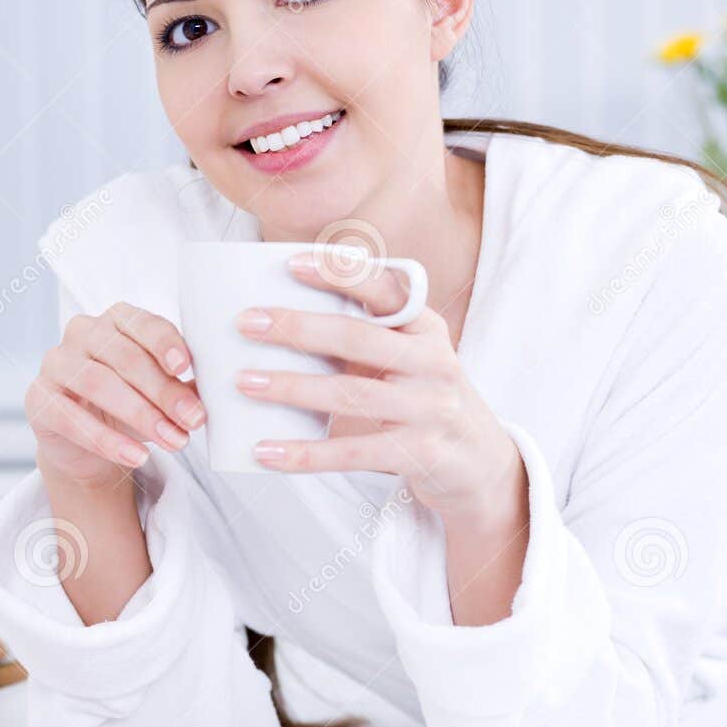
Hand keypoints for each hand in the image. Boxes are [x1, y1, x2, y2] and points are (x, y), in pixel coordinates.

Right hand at [25, 302, 205, 487]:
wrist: (86, 443)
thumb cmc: (128, 405)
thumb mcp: (159, 394)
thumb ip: (182, 387)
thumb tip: (213, 392)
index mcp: (116, 320)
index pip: (141, 322)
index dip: (164, 342)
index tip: (186, 366)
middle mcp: (81, 333)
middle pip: (124, 356)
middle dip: (162, 391)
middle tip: (193, 419)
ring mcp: (55, 363)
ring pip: (98, 382)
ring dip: (140, 415)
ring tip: (173, 441)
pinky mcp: (38, 398)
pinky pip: (72, 418)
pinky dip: (108, 441)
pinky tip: (137, 456)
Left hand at [232, 253, 519, 519]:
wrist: (481, 463)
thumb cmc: (424, 399)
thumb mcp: (411, 358)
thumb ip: (366, 336)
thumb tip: (283, 318)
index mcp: (427, 329)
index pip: (385, 290)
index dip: (341, 274)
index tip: (291, 264)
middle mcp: (433, 363)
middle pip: (358, 338)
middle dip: (298, 328)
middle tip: (247, 323)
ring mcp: (430, 409)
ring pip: (351, 394)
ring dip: (292, 387)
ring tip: (244, 382)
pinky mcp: (420, 454)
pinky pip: (352, 453)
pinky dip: (305, 453)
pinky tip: (265, 450)